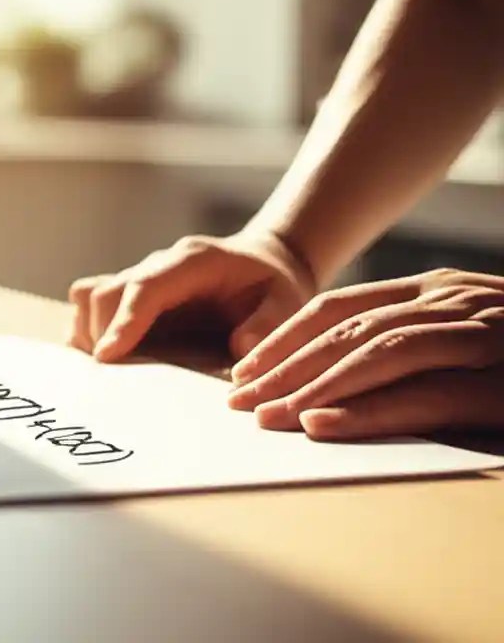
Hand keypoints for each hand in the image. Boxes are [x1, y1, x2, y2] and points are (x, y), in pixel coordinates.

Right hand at [68, 231, 315, 361]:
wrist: (263, 263)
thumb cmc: (272, 287)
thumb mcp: (287, 302)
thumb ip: (268, 325)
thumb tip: (240, 350)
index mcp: (193, 261)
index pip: (146, 287)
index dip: (124, 321)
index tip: (106, 356)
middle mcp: (157, 264)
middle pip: (107, 293)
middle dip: (103, 335)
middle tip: (115, 380)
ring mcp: (138, 275)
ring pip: (90, 296)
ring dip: (89, 332)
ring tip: (108, 369)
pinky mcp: (127, 291)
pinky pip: (89, 302)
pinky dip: (88, 329)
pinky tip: (107, 358)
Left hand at [228, 269, 503, 439]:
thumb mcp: (468, 339)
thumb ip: (412, 347)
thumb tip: (335, 377)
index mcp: (436, 291)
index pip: (339, 309)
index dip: (283, 340)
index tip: (240, 372)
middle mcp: (453, 302)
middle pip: (347, 331)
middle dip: (284, 367)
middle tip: (237, 402)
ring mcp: (482, 335)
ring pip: (377, 355)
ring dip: (314, 387)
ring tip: (266, 417)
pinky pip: (424, 396)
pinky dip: (368, 411)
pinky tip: (322, 424)